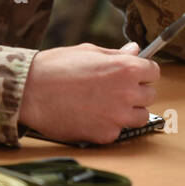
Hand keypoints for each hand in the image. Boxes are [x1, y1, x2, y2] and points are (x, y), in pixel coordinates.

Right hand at [19, 42, 158, 143]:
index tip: (134, 75)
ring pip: (140, 116)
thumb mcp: (89, 51)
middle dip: (136, 92)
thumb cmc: (57, 67)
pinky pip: (119, 131)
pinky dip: (109, 126)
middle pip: (150, 95)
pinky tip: (91, 116)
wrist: (30, 92)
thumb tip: (135, 50)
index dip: (143, 72)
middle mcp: (128, 93)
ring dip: (129, 111)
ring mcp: (118, 117)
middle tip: (114, 90)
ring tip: (106, 105)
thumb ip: (117, 54)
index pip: (154, 72)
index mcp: (126, 68)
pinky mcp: (106, 135)